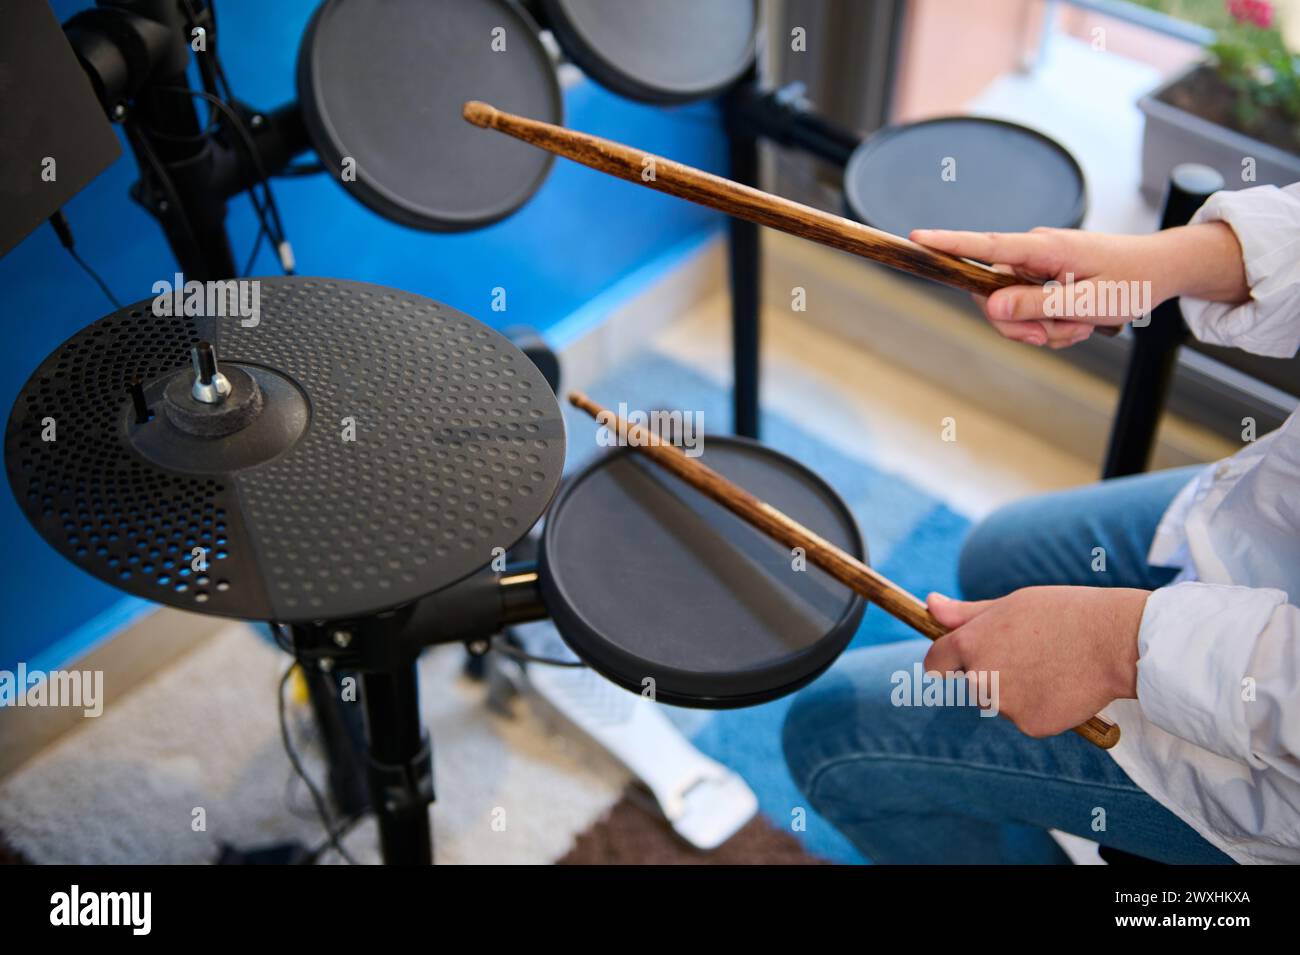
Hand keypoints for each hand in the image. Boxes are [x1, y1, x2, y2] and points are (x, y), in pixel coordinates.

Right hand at [910, 227, 1171, 347]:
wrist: (1163, 270)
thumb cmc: (1133, 281)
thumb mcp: (1088, 302)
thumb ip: (1036, 305)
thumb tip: (990, 305)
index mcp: (1044, 249)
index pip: (987, 246)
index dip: (950, 244)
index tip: (918, 239)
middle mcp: (1034, 252)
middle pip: (994, 294)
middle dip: (1018, 324)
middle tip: (1050, 337)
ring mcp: (1038, 264)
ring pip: (1012, 307)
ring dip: (1040, 327)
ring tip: (1077, 327)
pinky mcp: (1044, 276)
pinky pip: (1029, 308)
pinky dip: (1050, 323)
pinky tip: (1077, 322)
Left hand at [923, 587, 1147, 738]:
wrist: (1115, 640)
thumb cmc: (1062, 613)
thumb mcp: (1010, 604)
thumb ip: (965, 613)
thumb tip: (929, 605)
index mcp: (969, 645)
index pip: (935, 663)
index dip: (948, 661)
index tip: (961, 660)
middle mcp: (980, 678)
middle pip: (972, 685)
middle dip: (992, 673)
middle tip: (1031, 653)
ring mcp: (1005, 705)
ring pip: (1001, 703)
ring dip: (1017, 692)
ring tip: (1052, 666)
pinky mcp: (1031, 726)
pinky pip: (1028, 719)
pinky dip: (1043, 707)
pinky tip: (1065, 687)